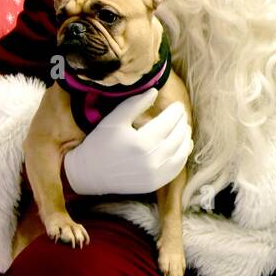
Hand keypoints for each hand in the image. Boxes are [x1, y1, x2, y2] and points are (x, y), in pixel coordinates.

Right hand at [64, 89, 192, 195]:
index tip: (178, 105)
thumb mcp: (115, 119)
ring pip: (180, 154)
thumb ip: (135, 104)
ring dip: (185, 139)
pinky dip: (182, 156)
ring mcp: (154, 175)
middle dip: (181, 123)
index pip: (168, 123)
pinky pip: (176, 169)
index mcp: (142, 142)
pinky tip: (182, 147)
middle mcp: (151, 160)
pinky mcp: (154, 184)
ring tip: (184, 128)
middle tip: (181, 115)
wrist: (90, 173)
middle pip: (177, 137)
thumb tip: (155, 92)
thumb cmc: (100, 143)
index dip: (175, 112)